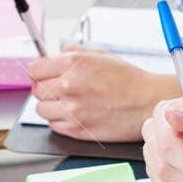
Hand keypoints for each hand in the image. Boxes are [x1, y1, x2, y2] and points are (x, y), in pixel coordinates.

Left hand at [27, 46, 178, 141]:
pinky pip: (54, 126)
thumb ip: (75, 52)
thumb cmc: (130, 80)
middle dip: (46, 89)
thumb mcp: (102, 55)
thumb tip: (58, 53)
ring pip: (42, 110)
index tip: (44, 75)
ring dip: (52, 106)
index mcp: (74, 64)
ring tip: (70, 103)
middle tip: (61, 89)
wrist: (148, 102)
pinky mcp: (76, 129)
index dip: (40, 72)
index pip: (34, 69)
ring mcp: (71, 110)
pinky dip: (61, 121)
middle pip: (36, 90)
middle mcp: (69, 85)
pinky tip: (77, 114)